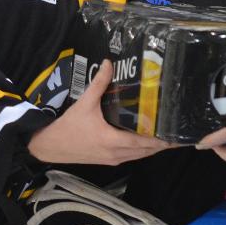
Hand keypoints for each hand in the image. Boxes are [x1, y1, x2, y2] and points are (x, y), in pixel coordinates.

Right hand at [27, 60, 172, 165]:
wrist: (48, 146)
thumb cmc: (67, 127)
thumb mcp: (84, 103)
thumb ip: (99, 84)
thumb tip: (109, 63)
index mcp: (112, 141)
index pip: (143, 142)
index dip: (160, 140)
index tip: (175, 135)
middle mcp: (115, 154)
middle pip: (145, 152)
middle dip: (161, 145)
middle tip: (177, 134)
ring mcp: (111, 159)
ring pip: (138, 156)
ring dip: (152, 149)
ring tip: (166, 138)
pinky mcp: (107, 161)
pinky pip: (130, 157)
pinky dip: (141, 151)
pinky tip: (146, 141)